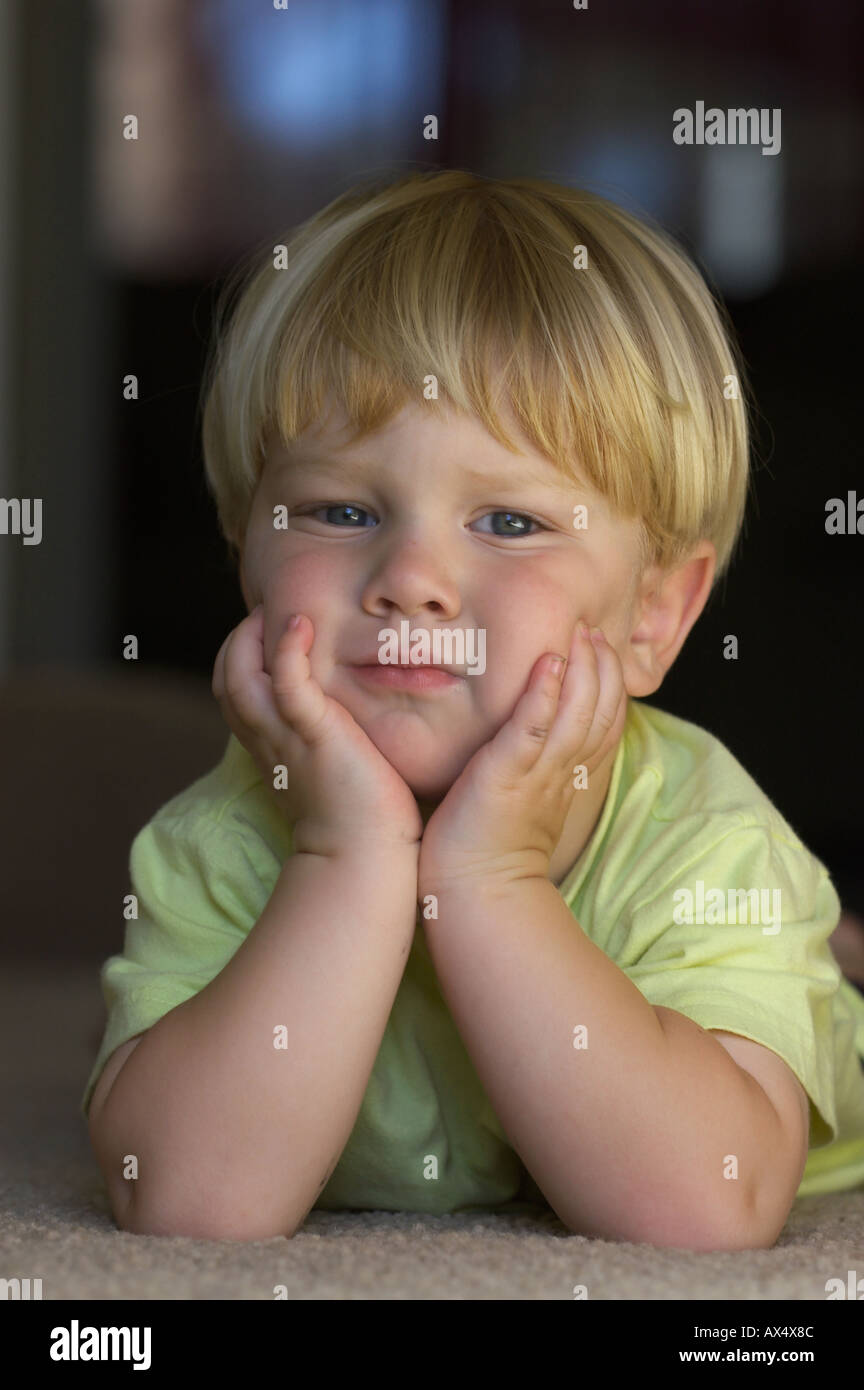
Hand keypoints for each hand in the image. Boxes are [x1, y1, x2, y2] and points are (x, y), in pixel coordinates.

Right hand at [212, 606, 422, 857]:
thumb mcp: (332, 772)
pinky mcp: (314, 732)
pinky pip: (287, 683)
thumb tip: (350, 731)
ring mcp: (286, 735)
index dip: (241, 658)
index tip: (268, 634)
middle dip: (240, 640)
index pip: (234, 691)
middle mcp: (267, 739)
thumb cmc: (361, 820)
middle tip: (270, 614)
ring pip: (241, 676)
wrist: (364, 857)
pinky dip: (287, 649)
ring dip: (253, 637)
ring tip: (281, 611)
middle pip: (226, 678)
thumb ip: (327, 745)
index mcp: (270, 747)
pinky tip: (301, 624)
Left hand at [418, 621, 626, 896]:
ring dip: (583, 671)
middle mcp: (561, 772)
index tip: (603, 646)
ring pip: (578, 715)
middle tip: (595, 630)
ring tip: (580, 635)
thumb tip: (535, 730)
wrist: (475, 892)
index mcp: (568, 775)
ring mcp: (537, 774)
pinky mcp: (505, 775)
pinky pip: (532, 730)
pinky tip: (548, 665)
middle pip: (601, 711)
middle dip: (603, 666)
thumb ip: (537, 761)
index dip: (610, 682)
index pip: (606, 720)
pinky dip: (544, 696)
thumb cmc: (489, 843)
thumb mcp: (527, 795)